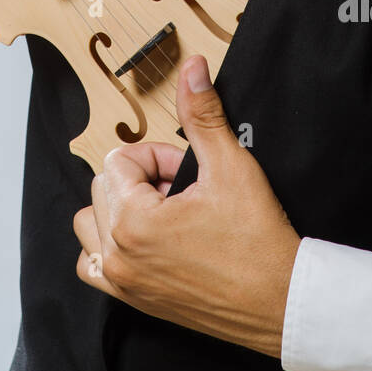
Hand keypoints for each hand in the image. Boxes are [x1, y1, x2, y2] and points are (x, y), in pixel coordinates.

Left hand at [73, 55, 301, 358]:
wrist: (281, 301)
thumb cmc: (258, 241)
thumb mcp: (230, 164)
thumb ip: (201, 114)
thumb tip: (192, 69)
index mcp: (132, 221)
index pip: (118, 160)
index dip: (157, 157)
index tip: (188, 172)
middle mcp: (118, 255)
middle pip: (102, 188)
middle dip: (141, 180)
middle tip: (184, 191)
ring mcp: (123, 282)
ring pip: (90, 225)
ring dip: (118, 210)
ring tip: (162, 214)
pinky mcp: (134, 300)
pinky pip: (93, 267)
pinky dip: (109, 248)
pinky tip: (146, 241)